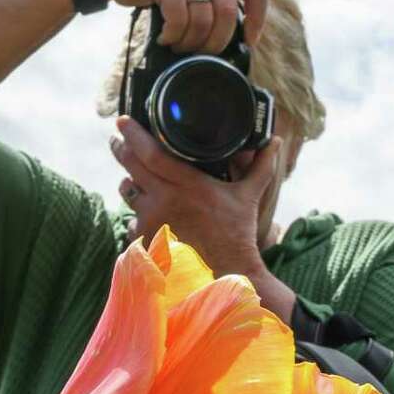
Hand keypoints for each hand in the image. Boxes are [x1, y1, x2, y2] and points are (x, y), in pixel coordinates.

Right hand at [88, 0, 271, 53]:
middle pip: (229, 14)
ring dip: (190, 42)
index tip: (248, 41)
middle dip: (215, 42)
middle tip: (199, 52)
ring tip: (177, 45)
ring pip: (204, 20)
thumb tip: (234, 42)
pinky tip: (165, 38)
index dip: (258, 19)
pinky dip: (173, 35)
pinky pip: (180, 18)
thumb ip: (213, 2)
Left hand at [110, 115, 279, 280]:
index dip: (133, 134)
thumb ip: (260, 166)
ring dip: (129, 182)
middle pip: (131, 166)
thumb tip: (275, 141)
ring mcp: (152, 220)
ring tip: (134, 178)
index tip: (123, 121)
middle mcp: (165, 199)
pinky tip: (146, 213)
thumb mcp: (249, 196)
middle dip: (121, 149)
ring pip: (127, 192)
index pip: (150, 152)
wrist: (226, 272)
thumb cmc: (237, 233)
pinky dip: (137, 214)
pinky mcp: (146, 240)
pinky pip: (131, 219)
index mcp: (188, 183)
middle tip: (118, 140)